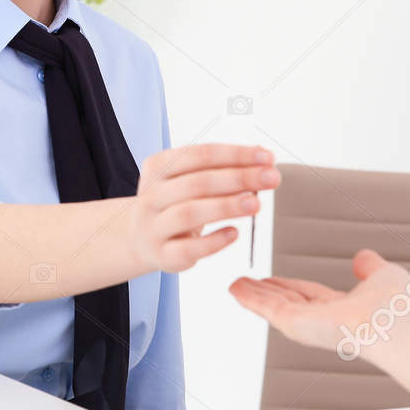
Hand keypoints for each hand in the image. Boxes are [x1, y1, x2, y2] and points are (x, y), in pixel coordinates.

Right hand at [125, 144, 278, 272]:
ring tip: (256, 204)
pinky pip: (188, 249)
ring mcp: (154, 226)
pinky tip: (234, 233)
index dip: (236, 154)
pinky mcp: (162, 255)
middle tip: (271, 178)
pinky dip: (214, 241)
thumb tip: (261, 156)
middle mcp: (152, 195)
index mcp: (158, 167)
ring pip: (189, 213)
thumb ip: (220, 169)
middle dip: (238, 178)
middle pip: (197, 182)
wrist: (138, 238)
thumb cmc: (173, 204)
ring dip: (226, 206)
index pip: (199, 154)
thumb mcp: (188, 180)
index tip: (267, 157)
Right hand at [229, 248, 409, 358]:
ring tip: (234, 284)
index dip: (289, 285)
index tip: (273, 279)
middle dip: (264, 292)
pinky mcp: (296, 325)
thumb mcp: (383, 275)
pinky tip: (236, 289)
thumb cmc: (398, 307)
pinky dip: (249, 298)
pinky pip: (267, 308)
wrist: (396, 324)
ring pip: (273, 306)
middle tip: (245, 282)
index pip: (308, 294)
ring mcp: (307, 324)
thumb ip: (369, 267)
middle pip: (286, 301)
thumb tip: (363, 257)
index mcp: (342, 307)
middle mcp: (322, 319)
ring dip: (252, 295)